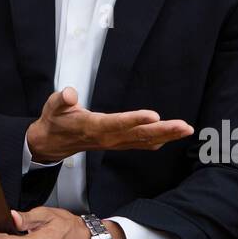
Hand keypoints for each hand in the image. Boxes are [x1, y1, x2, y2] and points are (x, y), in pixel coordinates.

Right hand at [26, 86, 192, 163]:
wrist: (51, 143)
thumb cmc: (55, 121)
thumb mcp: (53, 106)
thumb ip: (62, 99)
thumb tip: (69, 93)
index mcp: (92, 127)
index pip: (116, 123)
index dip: (135, 120)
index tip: (153, 115)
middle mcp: (107, 137)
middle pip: (138, 135)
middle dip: (163, 130)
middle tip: (184, 126)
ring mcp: (113, 143)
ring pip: (143, 141)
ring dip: (166, 135)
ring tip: (186, 129)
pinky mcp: (116, 143)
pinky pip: (140, 144)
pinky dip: (157, 141)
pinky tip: (171, 137)